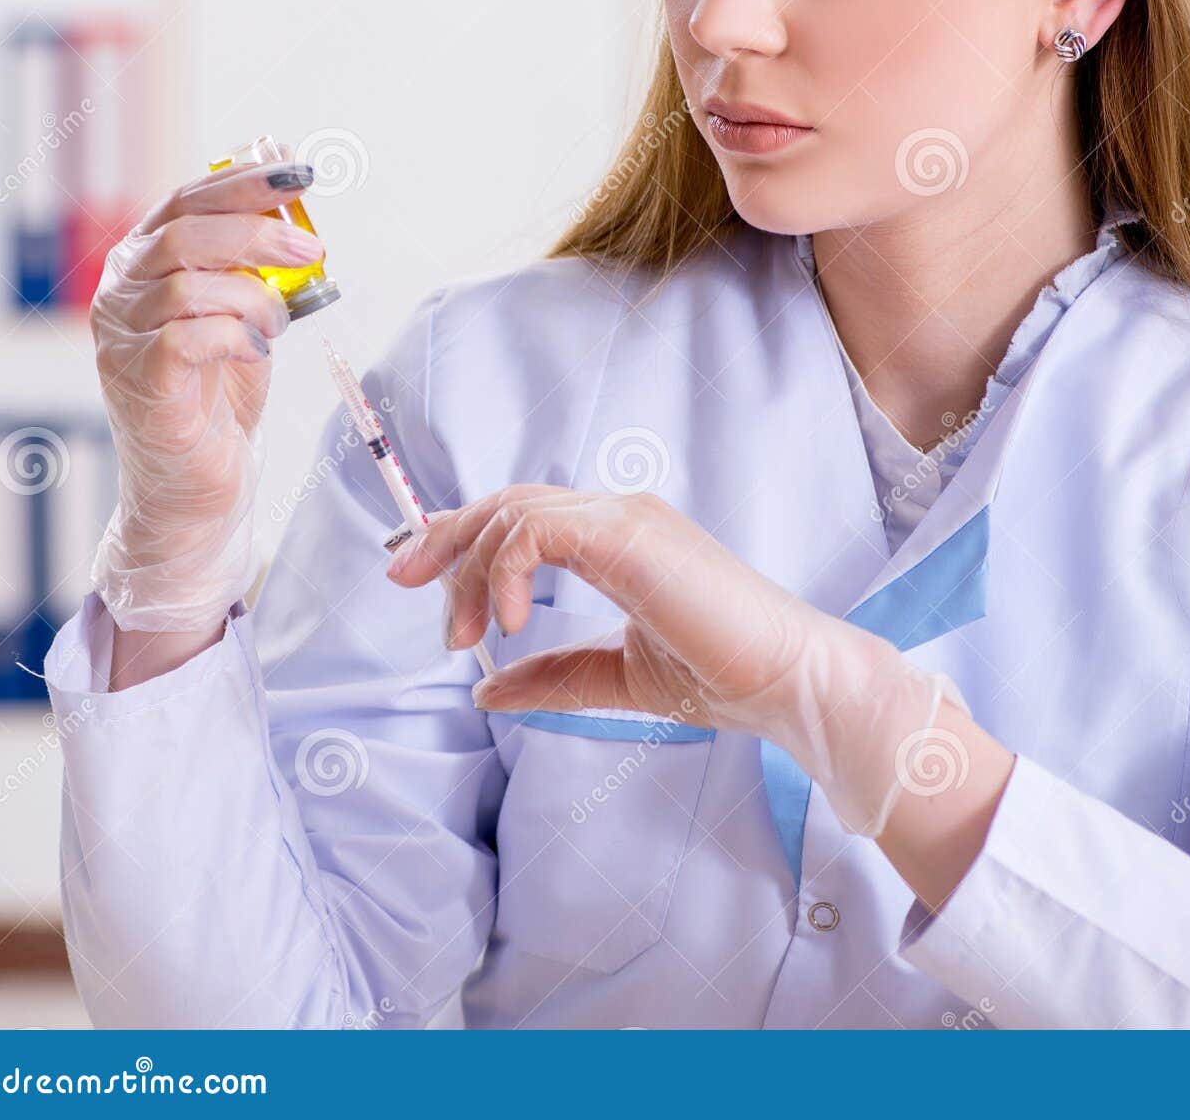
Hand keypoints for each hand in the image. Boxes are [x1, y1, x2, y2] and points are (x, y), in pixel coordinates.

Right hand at [88, 152, 323, 631]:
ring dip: (253, 297)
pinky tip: (256, 351)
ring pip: (190, 284)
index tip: (299, 171)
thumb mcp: (245, 315)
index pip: (186, 201)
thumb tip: (296, 213)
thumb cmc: (221, 394)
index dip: (243, 181)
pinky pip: (191, 337)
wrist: (201, 481)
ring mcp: (123, 338)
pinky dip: (238, 336)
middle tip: (311, 248)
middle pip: (184, 234)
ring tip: (277, 324)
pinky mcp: (141, 381)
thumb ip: (255, 267)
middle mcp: (121, 293)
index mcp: (144, 264)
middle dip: (257, 231)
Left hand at [385, 486, 961, 836]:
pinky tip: (508, 624)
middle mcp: (619, 513)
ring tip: (468, 634)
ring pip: (515, 511)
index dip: (462, 537)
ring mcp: (625, 517)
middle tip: (406, 586)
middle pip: (507, 501)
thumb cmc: (719, 675)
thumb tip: (483, 688)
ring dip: (473, 569)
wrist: (782, 681)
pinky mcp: (629, 535)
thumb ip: (552, 676)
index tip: (418, 579)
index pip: (523, 513)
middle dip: (446, 540)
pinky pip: (539, 529)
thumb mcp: (615, 678)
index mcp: (618, 537)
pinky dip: (507, 569)